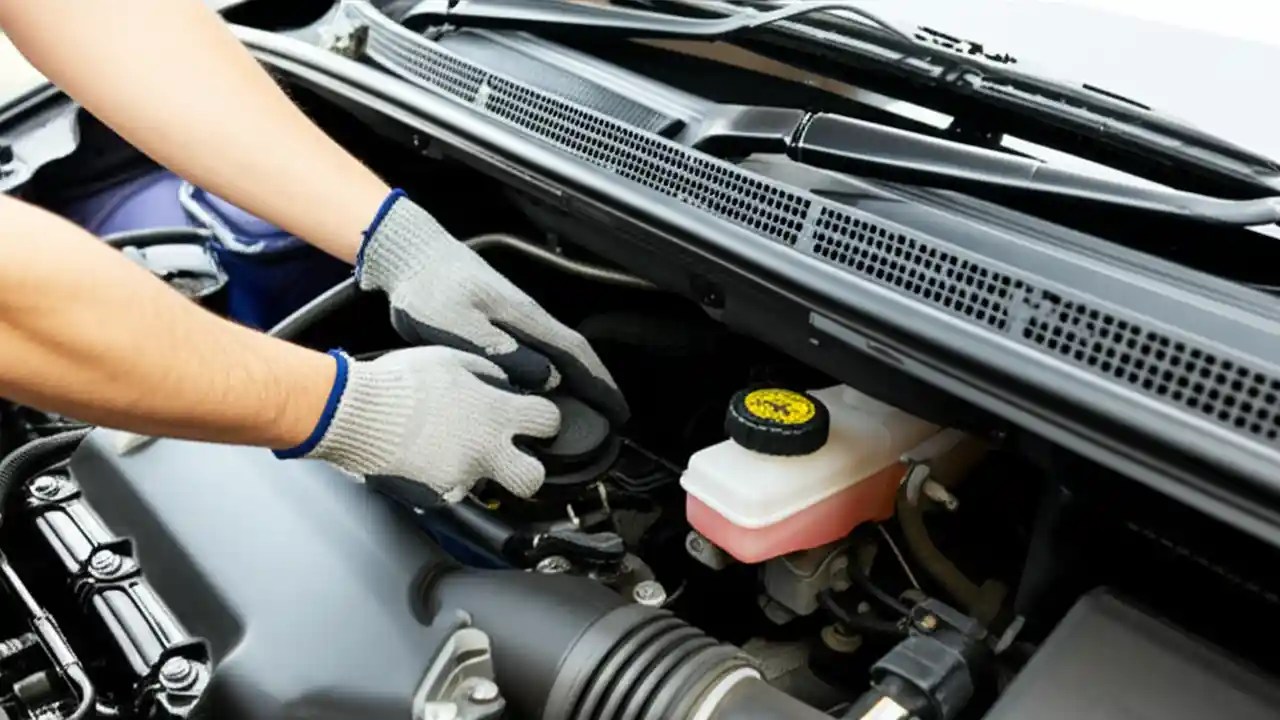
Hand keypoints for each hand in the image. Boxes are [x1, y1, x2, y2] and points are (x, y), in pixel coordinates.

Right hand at [275, 347, 559, 501]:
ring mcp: (462, 475)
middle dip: (529, 469)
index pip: (548, 422)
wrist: (358, 413)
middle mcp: (486, 449)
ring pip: (487, 484)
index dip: (545, 420)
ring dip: (477, 469)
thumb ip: (487, 374)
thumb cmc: (401, 381)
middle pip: (533, 477)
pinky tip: (429, 457)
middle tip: (513, 456)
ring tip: (452, 449)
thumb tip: (505, 382)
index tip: (536, 419)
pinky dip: (445, 477)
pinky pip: (453, 489)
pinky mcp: (438, 492)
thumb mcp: (452, 359)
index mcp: (496, 412)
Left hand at [355, 190, 628, 424]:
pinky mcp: (497, 321)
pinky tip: (544, 388)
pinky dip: (551, 373)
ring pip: (555, 354)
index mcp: (524, 317)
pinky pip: (536, 352)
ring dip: (576, 380)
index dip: (601, 384)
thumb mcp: (459, 325)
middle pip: (573, 355)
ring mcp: (513, 317)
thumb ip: (501, 351)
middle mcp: (527, 316)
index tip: (618, 410)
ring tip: (587, 410)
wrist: (408, 254)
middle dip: (597, 385)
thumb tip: (546, 377)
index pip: (576, 353)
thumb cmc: (428, 289)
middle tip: (612, 417)